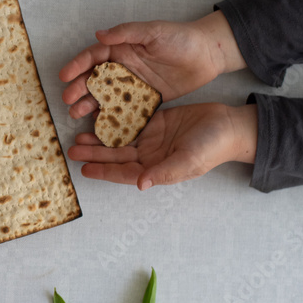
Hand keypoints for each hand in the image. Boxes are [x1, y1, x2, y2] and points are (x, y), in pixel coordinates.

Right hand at [59, 11, 246, 118]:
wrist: (208, 56)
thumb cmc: (181, 38)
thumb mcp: (154, 31)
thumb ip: (127, 32)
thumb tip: (98, 33)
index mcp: (122, 48)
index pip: (93, 56)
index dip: (77, 65)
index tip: (64, 76)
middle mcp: (122, 67)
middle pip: (94, 79)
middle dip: (79, 89)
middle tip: (68, 100)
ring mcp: (132, 85)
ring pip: (104, 96)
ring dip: (88, 104)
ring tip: (76, 114)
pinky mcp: (144, 99)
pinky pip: (123, 109)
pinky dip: (109, 116)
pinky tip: (98, 123)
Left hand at [68, 103, 257, 189]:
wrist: (230, 125)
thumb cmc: (213, 146)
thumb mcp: (189, 160)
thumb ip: (164, 172)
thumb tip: (141, 184)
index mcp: (156, 169)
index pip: (124, 172)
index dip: (104, 171)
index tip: (84, 169)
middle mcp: (150, 156)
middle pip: (116, 157)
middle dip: (95, 154)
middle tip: (72, 149)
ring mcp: (152, 139)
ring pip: (120, 141)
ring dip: (100, 140)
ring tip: (80, 136)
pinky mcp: (155, 122)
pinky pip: (129, 123)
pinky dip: (114, 122)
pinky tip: (98, 117)